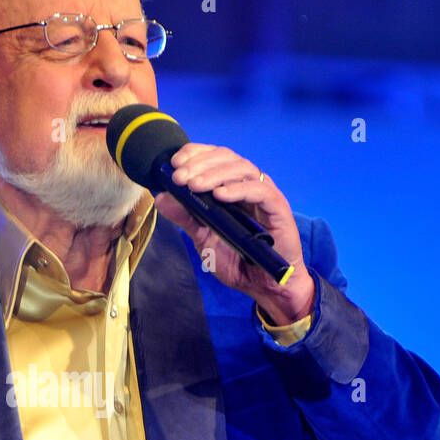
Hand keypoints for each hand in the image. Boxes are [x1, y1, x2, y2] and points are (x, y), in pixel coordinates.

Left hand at [154, 143, 315, 324]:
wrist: (262, 285)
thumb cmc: (237, 259)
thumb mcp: (203, 237)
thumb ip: (185, 217)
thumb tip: (161, 197)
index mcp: (230, 186)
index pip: (213, 157)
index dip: (195, 154)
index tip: (174, 162)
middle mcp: (247, 184)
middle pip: (226, 157)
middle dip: (199, 164)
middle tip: (179, 177)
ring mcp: (263, 194)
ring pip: (242, 168)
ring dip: (215, 174)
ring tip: (194, 185)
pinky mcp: (277, 207)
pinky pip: (259, 190)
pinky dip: (238, 189)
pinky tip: (219, 195)